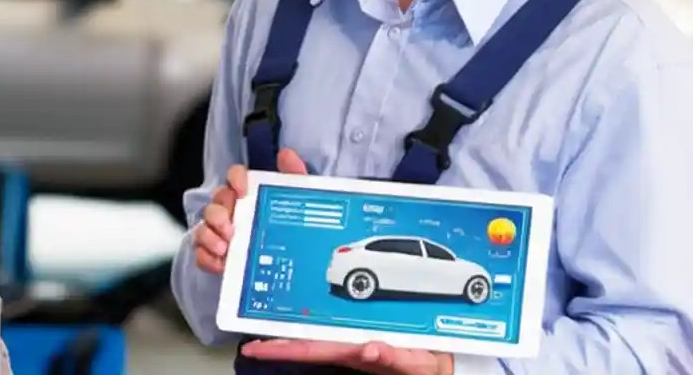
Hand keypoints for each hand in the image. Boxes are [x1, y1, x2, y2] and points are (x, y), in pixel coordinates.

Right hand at [193, 149, 308, 273]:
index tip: (242, 190)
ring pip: (204, 227)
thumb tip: (286, 154)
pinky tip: (221, 264)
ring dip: (210, 235)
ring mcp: (220, 233)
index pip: (235, 176)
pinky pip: (201, 253)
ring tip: (225, 247)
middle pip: (216, 202)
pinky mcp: (215, 256)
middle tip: (230, 227)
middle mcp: (231, 210)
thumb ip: (294, 176)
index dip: (235, 178)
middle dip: (218, 213)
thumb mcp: (298, 201)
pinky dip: (207, 258)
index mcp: (248, 194)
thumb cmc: (290, 229)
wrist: (291, 265)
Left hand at [240, 339, 453, 374]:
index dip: (280, 349)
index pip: (310, 349)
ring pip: (317, 340)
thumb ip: (393, 358)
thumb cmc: (426, 363)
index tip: (253, 347)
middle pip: (306, 345)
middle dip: (277, 345)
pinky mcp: (364, 338)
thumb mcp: (415, 363)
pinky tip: (298, 330)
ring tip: (265, 337)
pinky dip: (314, 330)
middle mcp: (349, 348)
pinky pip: (335, 334)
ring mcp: (354, 345)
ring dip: (292, 338)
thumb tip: (370, 350)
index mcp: (354, 351)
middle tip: (249, 343)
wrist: (443, 363)